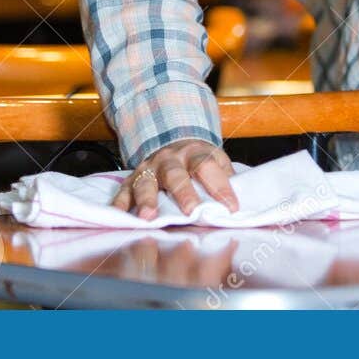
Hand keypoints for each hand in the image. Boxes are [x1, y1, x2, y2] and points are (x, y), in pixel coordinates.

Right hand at [111, 139, 238, 220]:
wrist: (172, 141)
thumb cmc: (197, 159)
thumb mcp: (216, 160)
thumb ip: (225, 177)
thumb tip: (238, 202)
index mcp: (195, 153)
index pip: (208, 167)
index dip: (220, 186)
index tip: (231, 206)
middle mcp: (170, 159)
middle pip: (176, 175)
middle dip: (183, 193)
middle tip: (191, 211)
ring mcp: (149, 168)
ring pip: (147, 182)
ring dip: (147, 200)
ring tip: (148, 217)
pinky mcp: (133, 178)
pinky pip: (123, 190)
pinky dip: (121, 203)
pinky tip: (119, 215)